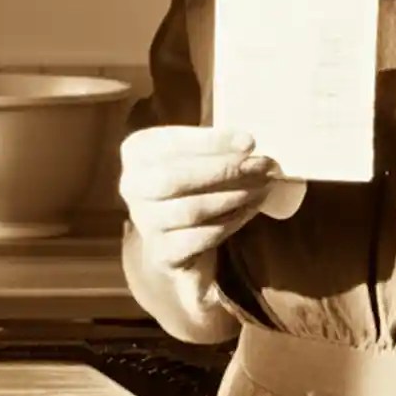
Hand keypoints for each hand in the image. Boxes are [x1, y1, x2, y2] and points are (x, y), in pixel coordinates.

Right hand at [119, 126, 277, 269]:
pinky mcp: (163, 254)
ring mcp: (145, 223)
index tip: (249, 141)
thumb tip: (247, 144)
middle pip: (174, 178)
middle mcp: (132, 186)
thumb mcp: (198, 155)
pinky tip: (249, 210)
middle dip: (224, 171)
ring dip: (234, 197)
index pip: (171, 143)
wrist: (177, 238)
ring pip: (190, 210)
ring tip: (262, 187)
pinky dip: (230, 222)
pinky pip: (200, 237)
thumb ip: (217, 146)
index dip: (211, 142)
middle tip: (262, 166)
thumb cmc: (194, 182)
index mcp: (138, 151)